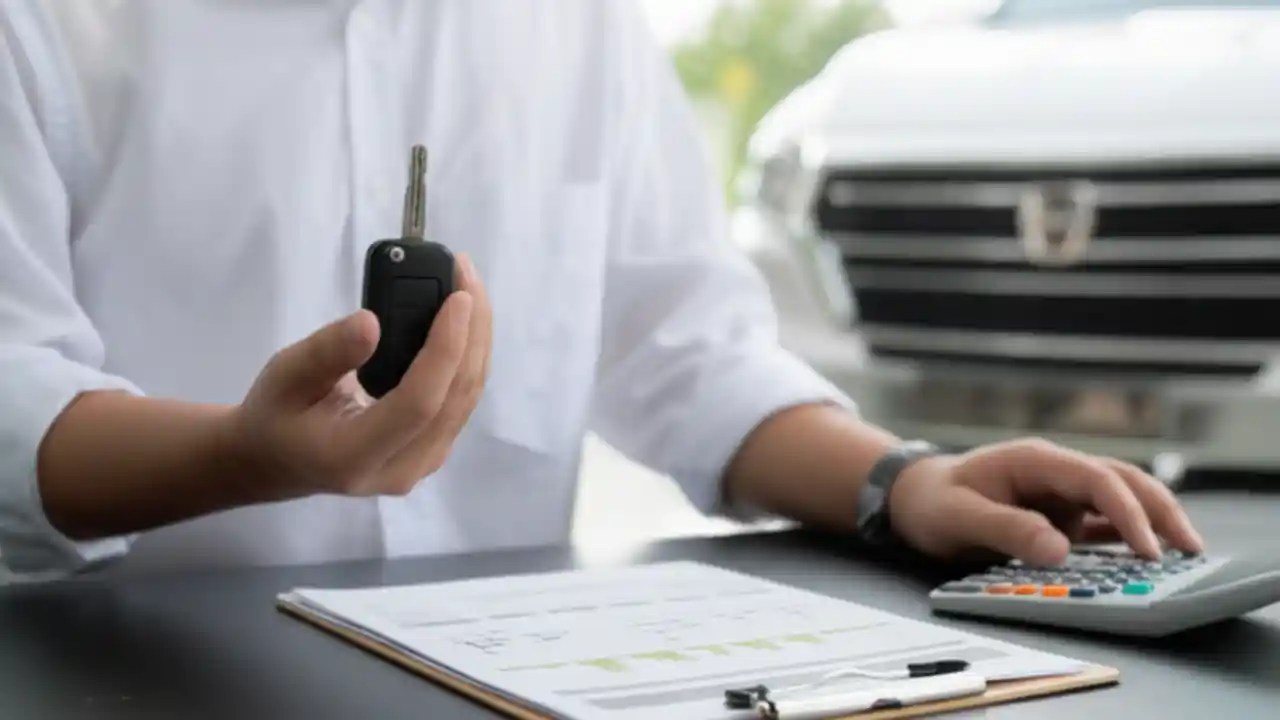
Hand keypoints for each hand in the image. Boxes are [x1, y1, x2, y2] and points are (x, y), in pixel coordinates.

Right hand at [229, 253, 491, 499]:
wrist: (277, 460)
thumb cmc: (276, 416)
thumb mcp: (284, 377)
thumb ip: (327, 353)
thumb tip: (372, 321)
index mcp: (354, 456)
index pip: (418, 403)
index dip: (445, 349)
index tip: (458, 298)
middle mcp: (399, 470)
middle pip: (455, 398)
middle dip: (472, 331)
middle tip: (467, 274)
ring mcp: (421, 465)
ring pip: (466, 399)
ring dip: (477, 340)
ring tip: (469, 286)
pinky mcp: (432, 451)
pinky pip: (461, 401)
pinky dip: (468, 356)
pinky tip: (464, 320)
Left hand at [887, 438, 1204, 565]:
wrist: (914, 497)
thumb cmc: (932, 501)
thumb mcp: (960, 516)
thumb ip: (1007, 529)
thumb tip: (1058, 550)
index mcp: (1034, 460)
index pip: (1095, 479)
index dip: (1127, 511)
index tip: (1147, 548)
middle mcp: (1055, 471)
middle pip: (1120, 482)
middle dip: (1158, 510)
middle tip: (1190, 548)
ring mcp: (1060, 492)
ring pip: (1119, 498)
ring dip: (1152, 519)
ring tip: (1185, 551)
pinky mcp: (1059, 514)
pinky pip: (1102, 521)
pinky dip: (1128, 534)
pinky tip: (1148, 554)